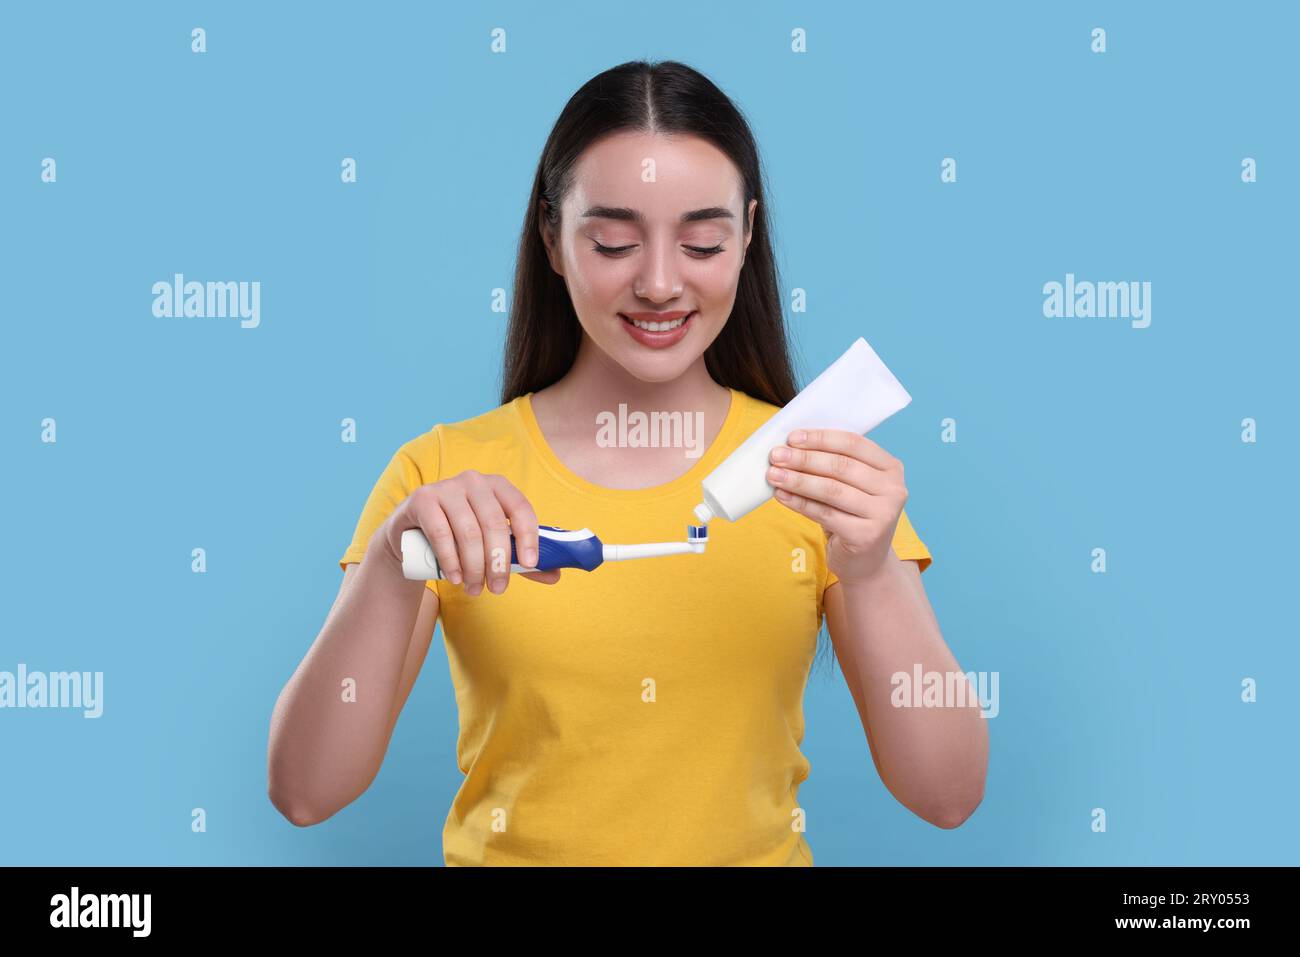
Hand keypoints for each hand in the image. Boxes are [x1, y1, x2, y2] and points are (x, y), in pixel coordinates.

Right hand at [380, 470, 561, 595]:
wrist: (412, 533)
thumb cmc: (460, 537)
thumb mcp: (491, 545)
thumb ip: (520, 559)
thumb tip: (555, 574)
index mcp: (498, 486)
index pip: (520, 508)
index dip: (529, 537)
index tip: (531, 564)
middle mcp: (474, 481)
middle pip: (494, 524)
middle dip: (498, 562)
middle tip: (497, 589)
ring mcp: (447, 487)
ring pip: (469, 532)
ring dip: (474, 567)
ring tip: (474, 589)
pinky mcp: (423, 499)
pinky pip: (441, 532)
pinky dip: (450, 560)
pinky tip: (455, 578)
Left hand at [767, 428, 907, 584]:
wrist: (866, 562)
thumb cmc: (852, 515)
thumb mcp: (852, 486)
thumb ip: (834, 464)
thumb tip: (791, 446)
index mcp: (891, 467)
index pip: (853, 444)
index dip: (820, 438)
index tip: (792, 438)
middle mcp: (894, 489)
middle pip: (841, 466)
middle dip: (804, 459)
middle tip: (776, 455)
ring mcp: (883, 514)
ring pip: (831, 490)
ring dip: (798, 480)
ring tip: (773, 474)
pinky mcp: (866, 536)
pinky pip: (824, 514)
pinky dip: (799, 503)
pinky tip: (782, 495)